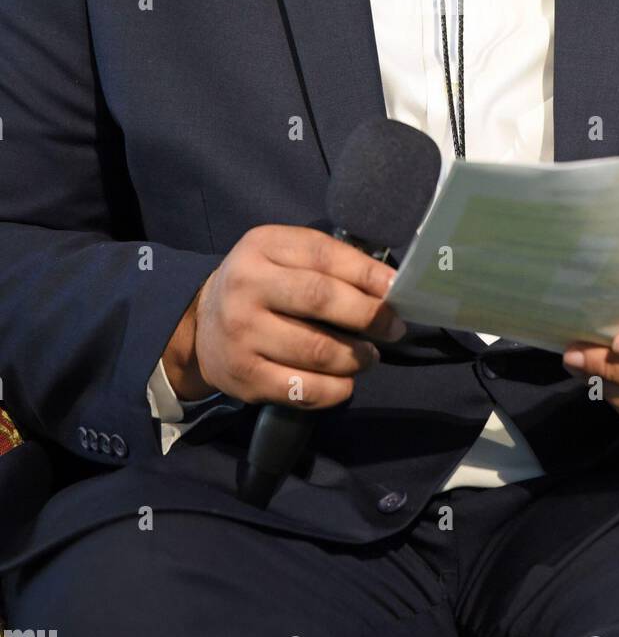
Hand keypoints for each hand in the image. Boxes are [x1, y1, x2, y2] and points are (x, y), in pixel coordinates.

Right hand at [163, 225, 405, 408]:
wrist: (201, 324)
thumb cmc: (262, 283)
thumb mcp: (284, 254)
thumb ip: (329, 261)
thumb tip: (387, 285)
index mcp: (262, 246)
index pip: (323, 255)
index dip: (367, 273)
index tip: (397, 288)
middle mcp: (246, 286)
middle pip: (320, 299)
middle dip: (369, 315)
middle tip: (393, 328)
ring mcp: (242, 334)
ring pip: (316, 350)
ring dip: (356, 357)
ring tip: (369, 356)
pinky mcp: (244, 376)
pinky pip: (302, 389)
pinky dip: (335, 390)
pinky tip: (345, 382)